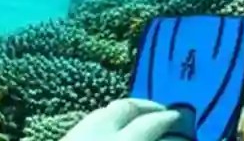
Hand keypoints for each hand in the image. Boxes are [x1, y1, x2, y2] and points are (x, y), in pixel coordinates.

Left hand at [60, 99, 180, 140]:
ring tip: (138, 116)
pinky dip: (106, 119)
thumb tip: (162, 140)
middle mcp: (97, 134)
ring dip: (125, 110)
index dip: (166, 118)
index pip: (148, 124)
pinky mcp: (64, 139)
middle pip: (125, 108)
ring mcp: (76, 135)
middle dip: (147, 105)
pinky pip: (89, 122)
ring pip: (104, 111)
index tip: (179, 116)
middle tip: (162, 110)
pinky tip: (109, 130)